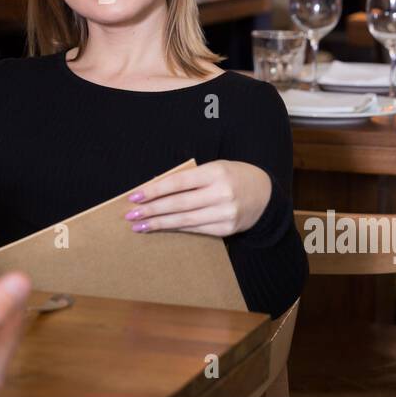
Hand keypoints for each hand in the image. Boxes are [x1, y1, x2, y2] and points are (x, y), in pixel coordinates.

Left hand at [122, 160, 272, 236]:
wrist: (265, 195)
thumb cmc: (232, 176)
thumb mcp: (214, 168)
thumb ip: (189, 177)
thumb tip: (155, 189)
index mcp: (216, 173)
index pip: (178, 183)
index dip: (155, 190)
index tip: (135, 196)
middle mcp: (221, 194)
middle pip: (179, 204)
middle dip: (152, 210)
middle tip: (131, 215)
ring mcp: (225, 213)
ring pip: (185, 220)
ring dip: (159, 223)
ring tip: (140, 226)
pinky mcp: (227, 229)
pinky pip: (196, 229)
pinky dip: (176, 228)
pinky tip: (161, 228)